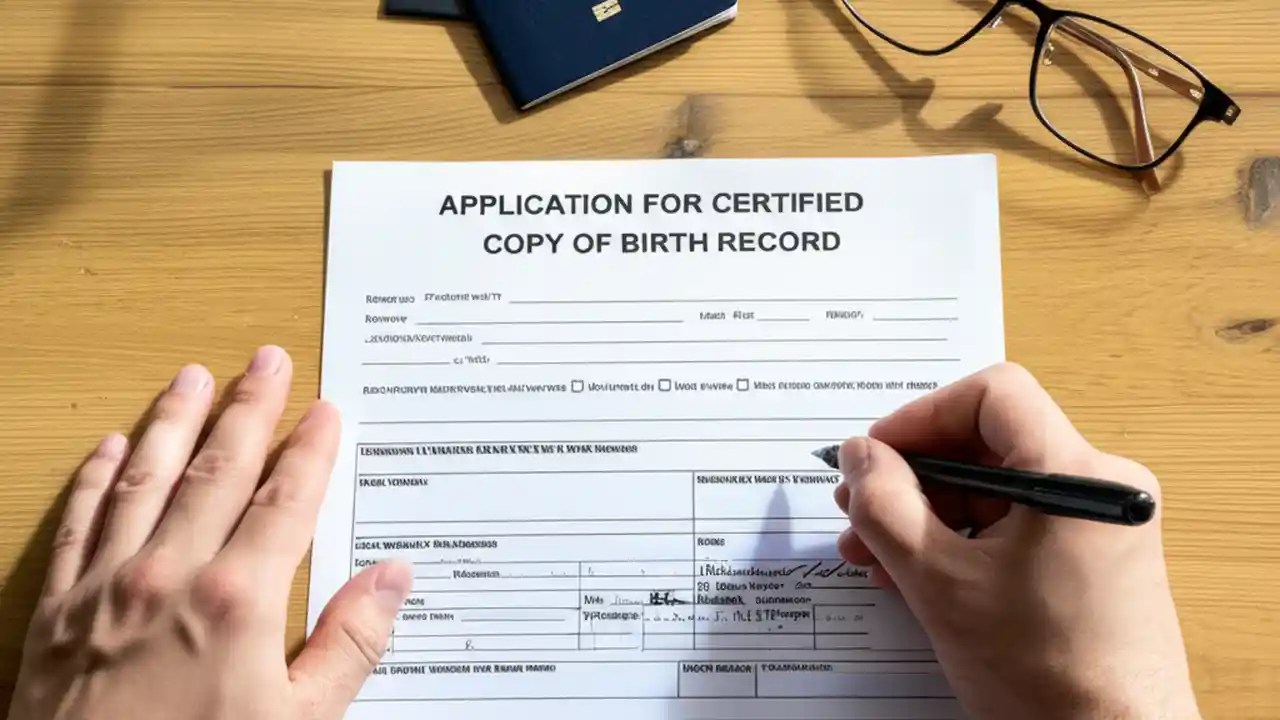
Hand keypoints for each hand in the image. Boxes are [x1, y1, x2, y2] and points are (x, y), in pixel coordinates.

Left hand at [7, 346, 410, 719]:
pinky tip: (110, 447)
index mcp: (239, 600)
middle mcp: (171, 575)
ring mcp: (108, 587)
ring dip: (173, 422)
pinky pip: (78, 523)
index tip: (325, 411)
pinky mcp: (58, 612)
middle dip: (247, 410)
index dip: (310, 449)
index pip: (286, 499)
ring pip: (146, 479)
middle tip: (265, 360)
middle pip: (219, 470)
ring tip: (191, 378)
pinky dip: (95, 479)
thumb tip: (392, 579)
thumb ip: (350, 645)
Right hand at [833, 363, 1199, 719]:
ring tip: (872, 551)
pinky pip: (1015, 524)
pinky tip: (913, 571)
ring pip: (995, 488)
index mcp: (1079, 477)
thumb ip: (886, 506)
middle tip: (858, 506)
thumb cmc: (1045, 677)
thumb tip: (859, 455)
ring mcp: (1099, 524)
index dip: (922, 416)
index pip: (993, 396)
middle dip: (912, 475)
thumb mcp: (939, 582)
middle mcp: (1102, 487)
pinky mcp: (1091, 558)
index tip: (876, 455)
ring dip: (927, 513)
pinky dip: (961, 540)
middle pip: (989, 443)